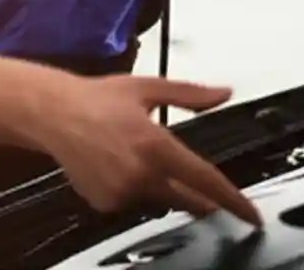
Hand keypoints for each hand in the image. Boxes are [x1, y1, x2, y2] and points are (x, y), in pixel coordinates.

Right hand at [31, 74, 262, 225]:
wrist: (52, 113)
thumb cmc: (97, 98)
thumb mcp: (148, 88)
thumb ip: (190, 94)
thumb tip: (223, 92)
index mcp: (156, 146)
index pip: (206, 181)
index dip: (233, 202)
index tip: (251, 216)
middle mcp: (140, 174)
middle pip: (187, 200)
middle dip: (201, 200)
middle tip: (205, 195)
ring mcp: (121, 193)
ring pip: (157, 200)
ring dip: (159, 187)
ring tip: (134, 157)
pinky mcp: (104, 203)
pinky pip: (130, 203)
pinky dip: (131, 190)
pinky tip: (115, 167)